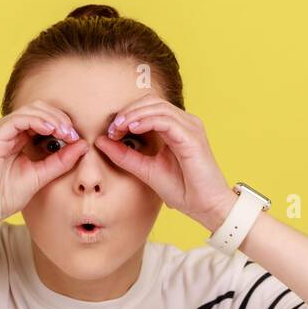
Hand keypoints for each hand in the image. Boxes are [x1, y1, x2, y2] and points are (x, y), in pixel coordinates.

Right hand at [0, 101, 91, 225]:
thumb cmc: (7, 194)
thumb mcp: (42, 175)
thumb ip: (61, 161)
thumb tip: (83, 145)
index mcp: (18, 137)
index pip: (43, 118)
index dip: (62, 123)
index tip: (76, 137)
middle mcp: (8, 129)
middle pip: (38, 108)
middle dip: (59, 118)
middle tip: (72, 133)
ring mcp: (0, 130)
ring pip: (30, 110)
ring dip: (51, 119)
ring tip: (64, 131)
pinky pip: (18, 119)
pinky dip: (37, 121)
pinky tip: (50, 130)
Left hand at [93, 95, 235, 231]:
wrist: (206, 206)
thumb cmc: (183, 190)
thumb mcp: (146, 170)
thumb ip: (125, 156)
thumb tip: (101, 141)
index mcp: (176, 128)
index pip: (149, 107)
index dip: (127, 113)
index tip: (111, 131)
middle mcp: (185, 123)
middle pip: (152, 102)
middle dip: (128, 111)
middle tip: (112, 128)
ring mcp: (191, 128)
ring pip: (158, 108)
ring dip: (134, 115)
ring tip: (118, 128)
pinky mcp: (192, 137)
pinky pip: (166, 121)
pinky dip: (146, 121)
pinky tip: (132, 128)